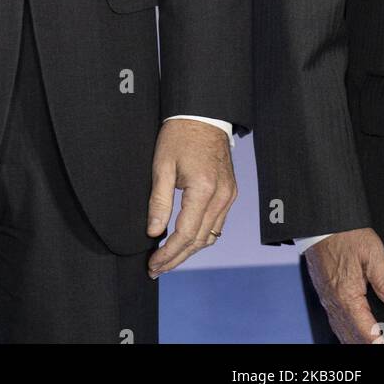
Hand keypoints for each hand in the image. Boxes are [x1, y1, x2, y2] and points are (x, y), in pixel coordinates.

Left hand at [146, 119, 236, 276]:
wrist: (203, 113)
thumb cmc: (179, 135)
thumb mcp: (162, 165)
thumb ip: (159, 201)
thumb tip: (153, 232)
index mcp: (204, 189)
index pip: (185, 234)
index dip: (168, 253)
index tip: (153, 264)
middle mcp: (222, 197)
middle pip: (199, 241)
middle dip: (177, 258)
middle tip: (157, 269)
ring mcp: (229, 195)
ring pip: (210, 236)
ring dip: (190, 251)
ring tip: (168, 259)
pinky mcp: (230, 192)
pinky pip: (217, 224)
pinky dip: (201, 236)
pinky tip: (185, 240)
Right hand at [305, 229, 383, 343]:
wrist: (319, 223)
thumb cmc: (343, 234)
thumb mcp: (372, 253)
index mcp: (347, 294)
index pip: (366, 331)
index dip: (379, 343)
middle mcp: (334, 301)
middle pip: (352, 336)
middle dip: (369, 344)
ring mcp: (327, 298)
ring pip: (341, 331)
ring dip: (357, 341)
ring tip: (374, 343)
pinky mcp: (324, 293)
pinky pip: (335, 320)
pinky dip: (345, 331)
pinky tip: (354, 333)